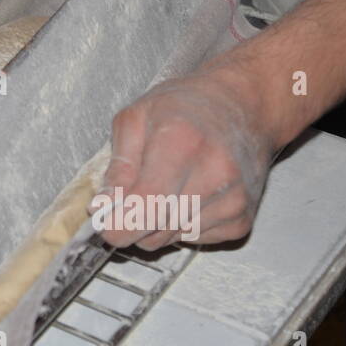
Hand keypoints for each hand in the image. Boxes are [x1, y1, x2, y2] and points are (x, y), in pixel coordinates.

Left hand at [98, 64, 275, 249]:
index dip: (119, 224)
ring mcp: (234, 199)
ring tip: (165, 187)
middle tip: (128, 202)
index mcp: (181, 142)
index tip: (106, 226)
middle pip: (157, 230)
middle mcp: (215, 173)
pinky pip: (196, 239)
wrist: (242, 106)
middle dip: (133, 225)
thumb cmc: (184, 107)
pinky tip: (189, 195)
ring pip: (173, 238)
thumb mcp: (135, 119)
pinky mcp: (243, 218)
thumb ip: (117, 166)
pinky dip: (182, 226)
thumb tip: (102, 208)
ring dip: (157, 225)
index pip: (146, 204)